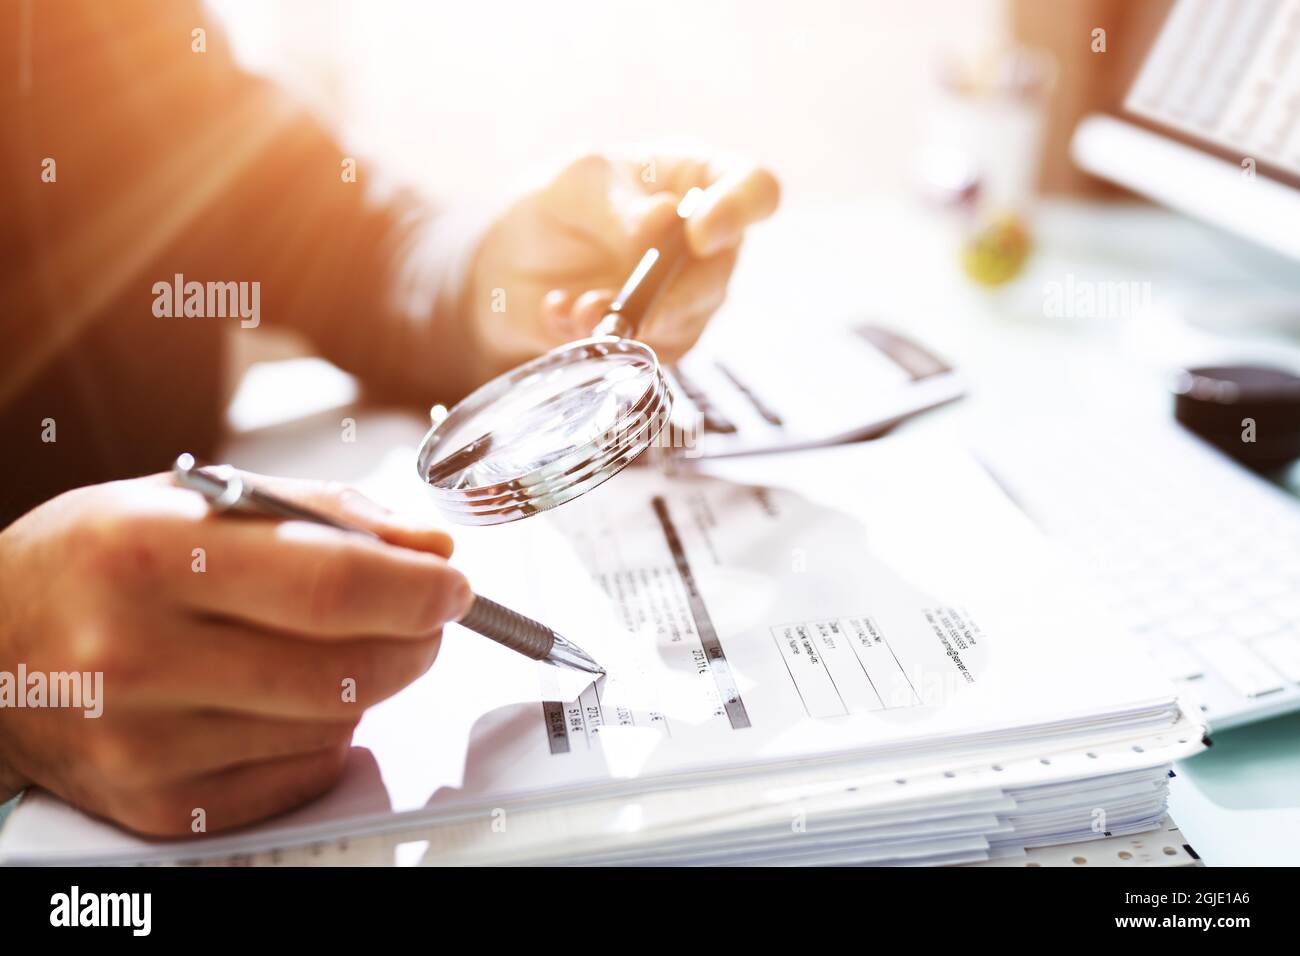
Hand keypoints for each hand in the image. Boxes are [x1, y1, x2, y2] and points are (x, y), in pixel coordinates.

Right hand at [0, 473, 468, 835]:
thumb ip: (324, 513)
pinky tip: (289, 696)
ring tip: (340, 644)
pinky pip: (301, 773)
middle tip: (424, 614)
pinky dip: (326, 731)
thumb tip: (429, 552)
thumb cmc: (93, 562)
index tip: (452, 583)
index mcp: (147, 553)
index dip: (418, 588)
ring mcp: (147, 744)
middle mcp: (139, 656)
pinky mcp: (162, 806)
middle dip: (416, 637)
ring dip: (373, 681)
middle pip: (348, 667)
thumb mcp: (193, 498)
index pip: (331, 583)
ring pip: (336, 723)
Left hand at [465, 151, 779, 380]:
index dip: (739, 211)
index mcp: (702, 179)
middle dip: (668, 291)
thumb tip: (663, 220)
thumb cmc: (562, 203)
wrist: (517, 260)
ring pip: (684, 321)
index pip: (756, 189)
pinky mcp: (661, 341)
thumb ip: (618, 203)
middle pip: (720, 272)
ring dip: (628, 320)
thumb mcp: (578, 184)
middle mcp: (709, 243)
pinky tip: (561, 316)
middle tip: (618, 296)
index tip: (699, 233)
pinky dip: (599, 339)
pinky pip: (646, 353)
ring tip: (577, 307)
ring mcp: (689, 297)